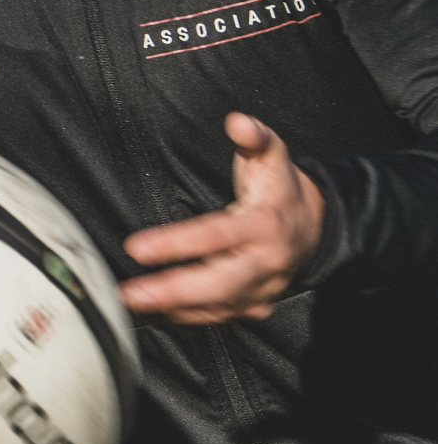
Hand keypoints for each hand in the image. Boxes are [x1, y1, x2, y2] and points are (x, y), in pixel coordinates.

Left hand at [120, 113, 323, 324]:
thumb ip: (254, 136)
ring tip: (130, 305)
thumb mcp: (273, 155)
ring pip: (214, 308)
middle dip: (172, 292)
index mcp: (265, 224)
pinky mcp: (251, 307)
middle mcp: (264, 263)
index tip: (138, 248)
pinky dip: (181, 321)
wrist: (314, 230)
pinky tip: (150, 316)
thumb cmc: (280, 190)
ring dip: (170, 311)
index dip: (177, 244)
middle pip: (218, 284)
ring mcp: (260, 290)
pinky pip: (214, 319)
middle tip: (130, 293)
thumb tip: (237, 122)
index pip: (216, 236)